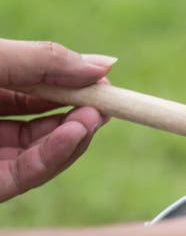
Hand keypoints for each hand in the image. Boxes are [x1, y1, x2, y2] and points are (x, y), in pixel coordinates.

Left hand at [0, 39, 115, 200]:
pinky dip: (55, 156)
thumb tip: (105, 65)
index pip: (35, 89)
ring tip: (92, 118)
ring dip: (75, 136)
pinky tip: (74, 134)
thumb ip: (43, 61)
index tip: (105, 83)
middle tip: (107, 106)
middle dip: (81, 115)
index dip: (73, 86)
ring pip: (44, 152)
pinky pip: (27, 174)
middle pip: (46, 124)